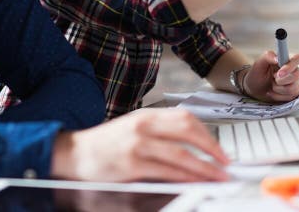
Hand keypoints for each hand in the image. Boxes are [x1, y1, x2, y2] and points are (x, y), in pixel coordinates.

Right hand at [50, 109, 229, 182]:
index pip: (186, 118)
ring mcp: (137, 145)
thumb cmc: (105, 144)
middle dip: (212, 149)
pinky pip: (167, 172)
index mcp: (145, 115)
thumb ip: (159, 134)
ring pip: (182, 154)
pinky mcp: (132, 165)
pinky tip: (194, 183)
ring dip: (204, 168)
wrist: (73, 153)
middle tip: (225, 164)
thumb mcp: (133, 129)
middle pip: (188, 131)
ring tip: (217, 177)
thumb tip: (193, 149)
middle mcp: (143, 126)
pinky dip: (185, 178)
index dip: (208, 134)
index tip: (220, 149)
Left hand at [242, 51, 298, 102]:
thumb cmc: (258, 73)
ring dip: (278, 88)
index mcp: (286, 60)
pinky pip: (289, 97)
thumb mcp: (259, 63)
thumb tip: (277, 58)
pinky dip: (277, 95)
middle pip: (297, 75)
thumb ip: (268, 56)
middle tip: (272, 78)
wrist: (255, 88)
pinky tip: (272, 92)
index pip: (297, 58)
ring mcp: (295, 83)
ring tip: (271, 84)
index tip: (279, 73)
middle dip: (281, 80)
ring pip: (293, 88)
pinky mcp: (293, 93)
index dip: (290, 66)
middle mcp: (293, 70)